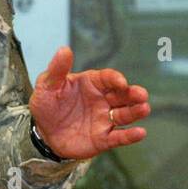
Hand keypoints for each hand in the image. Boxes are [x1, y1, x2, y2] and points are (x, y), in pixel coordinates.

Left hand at [29, 46, 149, 160]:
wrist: (43, 134)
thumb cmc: (47, 105)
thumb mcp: (47, 85)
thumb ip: (57, 69)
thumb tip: (64, 49)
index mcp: (91, 83)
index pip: (107, 78)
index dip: (115, 79)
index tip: (121, 82)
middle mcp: (102, 100)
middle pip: (122, 95)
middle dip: (133, 94)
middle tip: (142, 94)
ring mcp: (104, 119)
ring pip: (124, 114)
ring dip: (136, 112)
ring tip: (144, 109)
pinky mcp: (103, 139)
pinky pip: (119, 137)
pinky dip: (130, 136)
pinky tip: (140, 132)